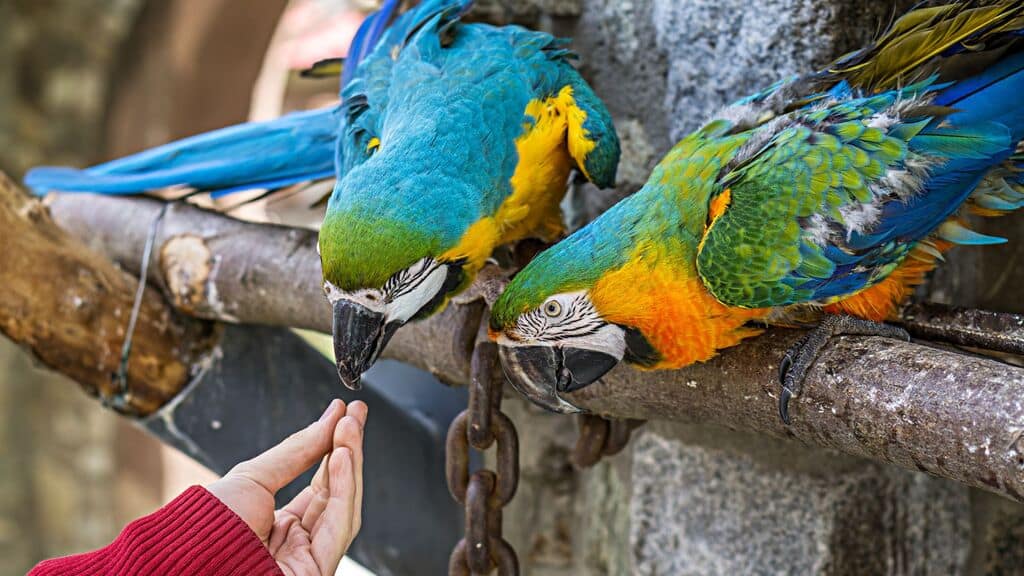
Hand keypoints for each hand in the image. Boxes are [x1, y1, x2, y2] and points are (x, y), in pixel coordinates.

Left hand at [207, 399, 366, 575]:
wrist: (186, 562)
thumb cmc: (204, 529)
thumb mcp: (251, 479)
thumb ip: (295, 452)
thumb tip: (328, 419)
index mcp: (277, 527)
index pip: (319, 485)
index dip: (334, 448)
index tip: (345, 415)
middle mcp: (295, 543)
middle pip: (335, 493)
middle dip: (347, 449)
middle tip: (356, 413)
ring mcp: (307, 558)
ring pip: (343, 508)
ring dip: (349, 463)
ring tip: (349, 427)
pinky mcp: (315, 569)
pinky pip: (338, 527)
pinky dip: (345, 489)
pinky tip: (342, 457)